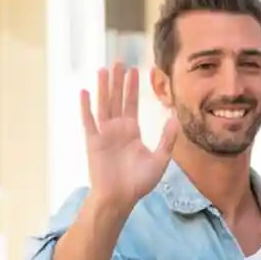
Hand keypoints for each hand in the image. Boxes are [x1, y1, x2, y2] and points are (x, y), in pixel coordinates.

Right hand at [79, 63, 178, 210]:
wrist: (120, 198)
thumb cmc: (139, 183)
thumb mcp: (160, 160)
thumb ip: (167, 138)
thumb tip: (175, 118)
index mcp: (132, 131)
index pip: (132, 103)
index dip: (132, 87)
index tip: (135, 69)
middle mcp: (117, 129)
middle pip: (117, 99)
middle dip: (118, 80)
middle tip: (119, 61)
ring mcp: (104, 134)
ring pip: (103, 105)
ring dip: (103, 87)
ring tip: (104, 69)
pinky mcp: (93, 142)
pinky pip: (89, 121)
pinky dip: (86, 107)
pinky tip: (85, 92)